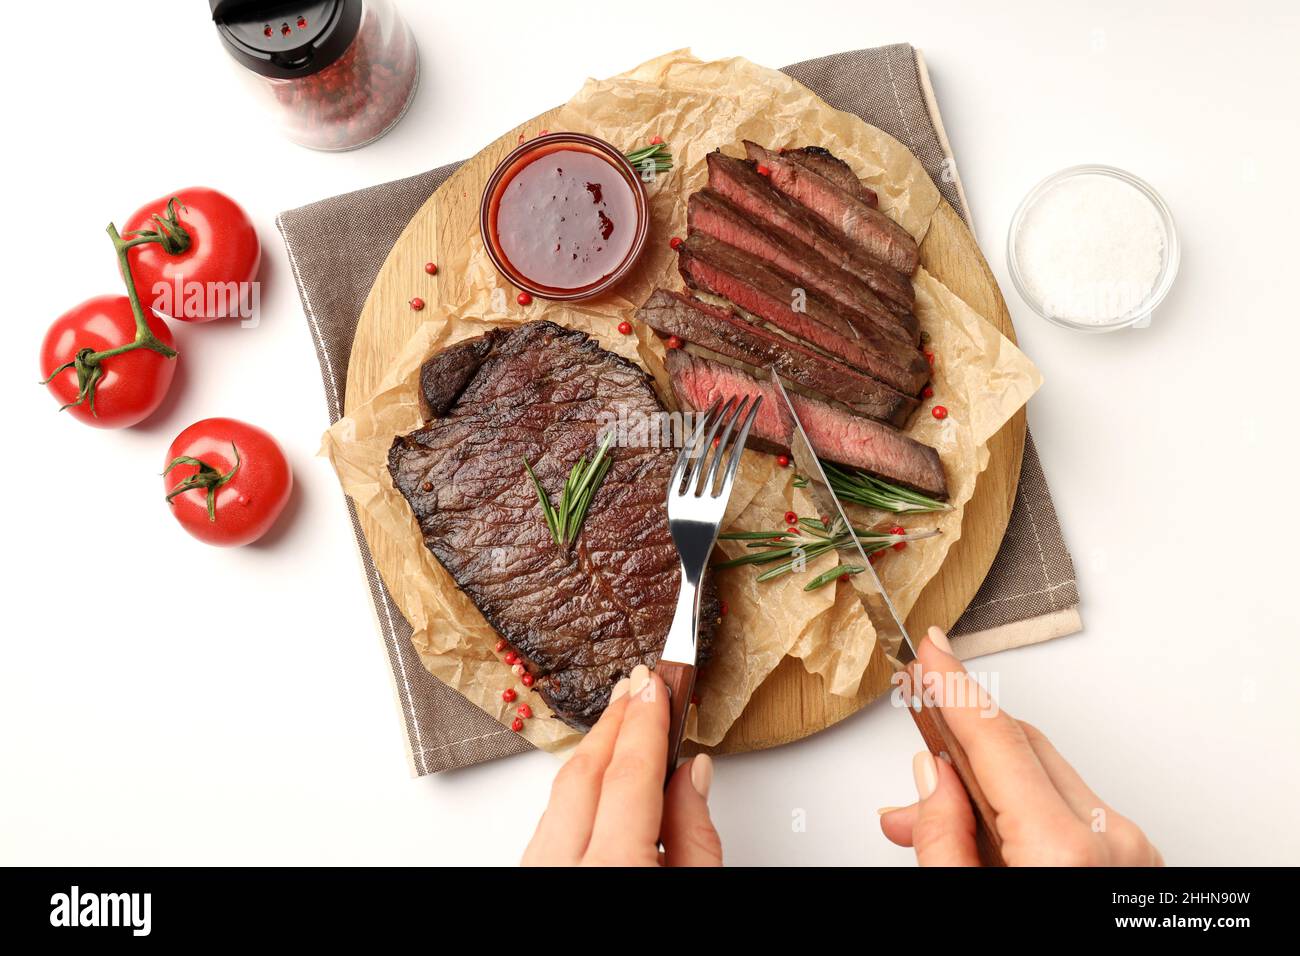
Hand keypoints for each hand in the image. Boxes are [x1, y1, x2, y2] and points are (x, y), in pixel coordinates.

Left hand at [522, 664, 721, 865]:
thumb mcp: (698, 893)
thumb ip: (694, 836)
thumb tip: (692, 773)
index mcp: (614, 869)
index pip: (630, 775)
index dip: (645, 723)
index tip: (656, 685)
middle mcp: (564, 867)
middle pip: (585, 774)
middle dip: (614, 722)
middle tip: (639, 685)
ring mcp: (539, 872)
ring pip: (560, 794)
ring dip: (593, 750)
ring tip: (620, 717)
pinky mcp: (529, 877)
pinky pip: (549, 821)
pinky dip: (575, 788)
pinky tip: (597, 772)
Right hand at [879, 627, 1162, 865]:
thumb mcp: (963, 901)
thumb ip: (942, 837)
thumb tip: (935, 777)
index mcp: (1063, 850)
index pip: (996, 738)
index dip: (954, 686)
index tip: (933, 649)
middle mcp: (1107, 839)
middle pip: (1020, 747)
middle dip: (959, 742)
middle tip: (916, 742)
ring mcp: (1128, 849)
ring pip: (1040, 776)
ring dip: (986, 783)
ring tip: (931, 817)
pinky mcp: (1132, 859)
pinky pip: (1066, 807)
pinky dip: (1020, 810)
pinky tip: (982, 834)